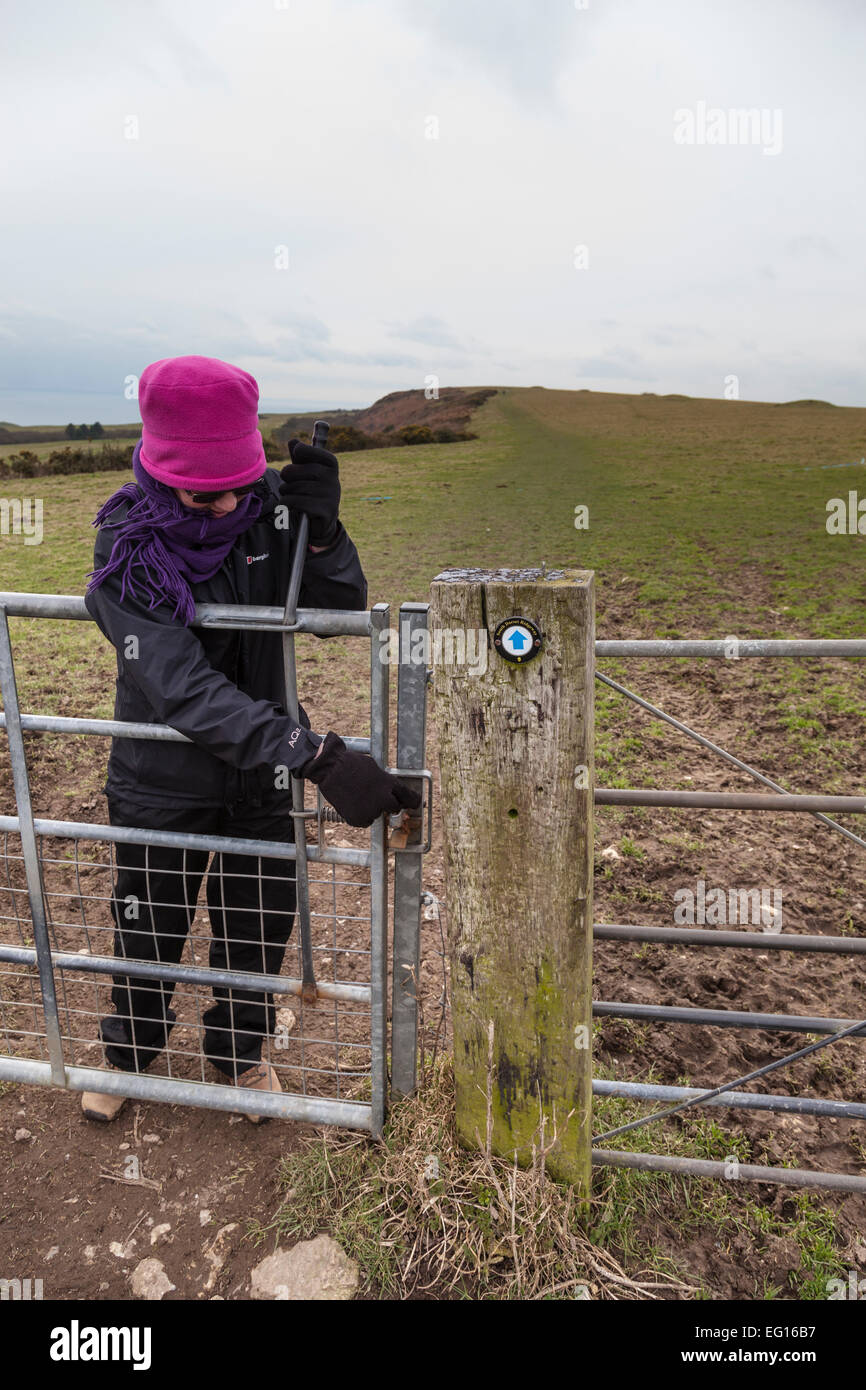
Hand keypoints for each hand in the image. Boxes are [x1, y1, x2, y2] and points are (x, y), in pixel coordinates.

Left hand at [278, 438, 339, 545]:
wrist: (324, 520)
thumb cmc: (312, 490)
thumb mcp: (307, 472)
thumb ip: (300, 457)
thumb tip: (293, 442)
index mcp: (331, 464)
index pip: (308, 451)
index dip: (300, 451)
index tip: (296, 455)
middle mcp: (333, 478)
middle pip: (295, 471)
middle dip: (286, 476)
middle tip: (286, 481)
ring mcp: (330, 494)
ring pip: (293, 488)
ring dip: (285, 492)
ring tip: (290, 494)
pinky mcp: (325, 509)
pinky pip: (295, 501)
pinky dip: (287, 503)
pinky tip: (292, 505)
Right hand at [303, 731, 420, 827]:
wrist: (329, 769)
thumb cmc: (351, 763)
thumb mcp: (374, 768)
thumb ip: (385, 781)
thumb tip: (392, 791)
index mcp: (389, 784)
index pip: (409, 797)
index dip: (412, 801)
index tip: (414, 803)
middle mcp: (383, 800)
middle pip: (395, 808)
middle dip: (389, 803)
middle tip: (377, 797)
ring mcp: (370, 811)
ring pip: (378, 814)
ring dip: (372, 808)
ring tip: (359, 795)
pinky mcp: (358, 819)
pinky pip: (365, 821)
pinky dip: (361, 815)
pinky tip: (353, 803)